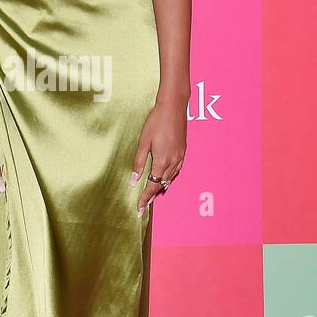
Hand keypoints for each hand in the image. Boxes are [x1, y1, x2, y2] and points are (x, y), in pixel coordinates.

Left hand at [130, 99, 186, 214]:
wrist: (173, 107)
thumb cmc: (156, 122)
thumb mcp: (143, 142)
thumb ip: (139, 162)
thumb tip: (133, 180)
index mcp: (161, 161)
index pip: (152, 186)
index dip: (145, 198)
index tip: (139, 208)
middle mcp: (173, 162)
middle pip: (162, 184)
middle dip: (152, 195)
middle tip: (143, 204)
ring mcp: (180, 157)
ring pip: (170, 178)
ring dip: (161, 187)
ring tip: (152, 194)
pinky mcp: (183, 152)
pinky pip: (176, 170)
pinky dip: (169, 177)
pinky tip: (164, 177)